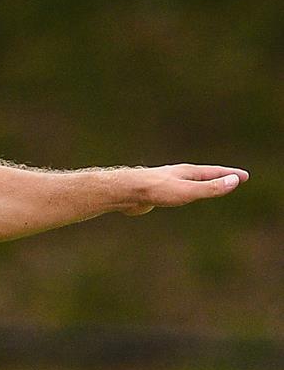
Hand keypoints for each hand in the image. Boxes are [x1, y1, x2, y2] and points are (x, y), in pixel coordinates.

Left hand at [122, 164, 248, 213]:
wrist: (126, 192)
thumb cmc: (156, 190)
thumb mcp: (188, 191)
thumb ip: (210, 188)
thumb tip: (235, 181)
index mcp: (189, 172)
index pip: (216, 172)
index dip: (231, 175)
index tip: (245, 176)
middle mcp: (179, 174)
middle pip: (204, 175)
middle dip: (219, 177)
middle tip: (232, 178)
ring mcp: (168, 182)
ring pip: (189, 183)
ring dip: (202, 184)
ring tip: (208, 186)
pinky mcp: (156, 192)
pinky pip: (177, 192)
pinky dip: (186, 193)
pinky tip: (178, 197)